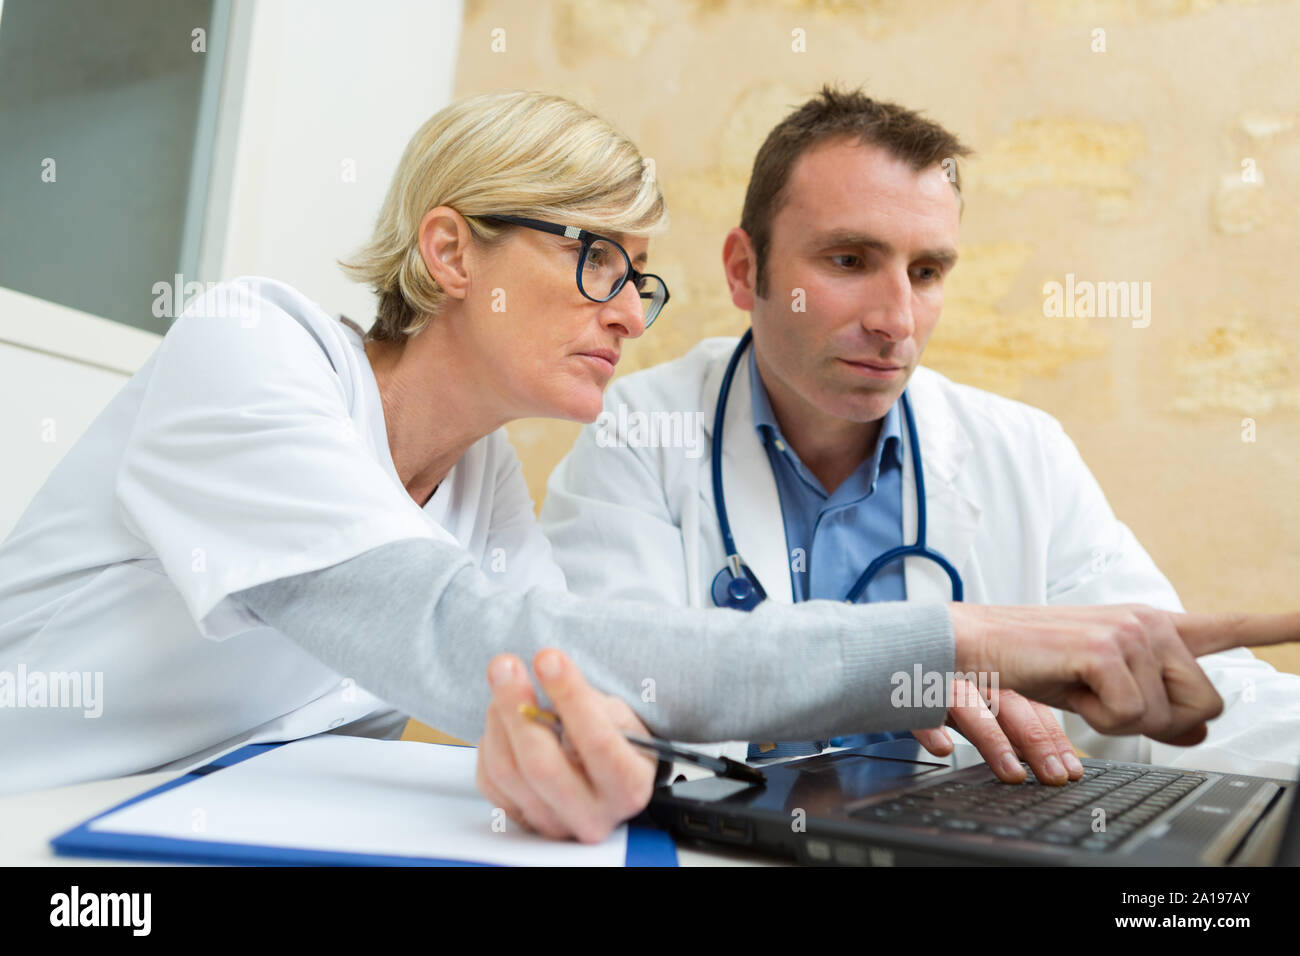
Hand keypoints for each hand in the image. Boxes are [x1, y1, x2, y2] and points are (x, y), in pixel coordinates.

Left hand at [474, 648, 659, 843]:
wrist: (605, 776)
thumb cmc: (615, 739)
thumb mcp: (622, 717)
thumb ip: (590, 703)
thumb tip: (549, 676)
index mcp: (628, 786)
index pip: (597, 742)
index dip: (569, 696)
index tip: (548, 659)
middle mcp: (593, 816)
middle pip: (541, 765)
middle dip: (517, 707)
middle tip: (505, 665)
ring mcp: (554, 825)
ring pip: (507, 772)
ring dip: (498, 719)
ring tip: (505, 684)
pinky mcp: (521, 822)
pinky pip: (490, 781)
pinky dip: (489, 742)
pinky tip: (502, 719)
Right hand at [913, 679, 1083, 784]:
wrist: (879, 653)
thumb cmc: (935, 680)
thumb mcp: (976, 694)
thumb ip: (1006, 716)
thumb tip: (1042, 755)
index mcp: (994, 675)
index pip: (1033, 705)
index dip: (1055, 738)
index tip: (1072, 770)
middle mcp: (970, 676)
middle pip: (1010, 706)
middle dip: (1036, 743)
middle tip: (1054, 776)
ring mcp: (937, 682)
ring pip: (971, 707)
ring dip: (992, 740)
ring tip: (1010, 772)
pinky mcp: (903, 692)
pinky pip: (917, 708)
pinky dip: (930, 727)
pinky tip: (941, 748)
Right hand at [950, 604, 1299, 744]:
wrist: (974, 644)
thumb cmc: (1033, 663)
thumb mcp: (1101, 689)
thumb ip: (1156, 707)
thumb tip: (1198, 732)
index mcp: (1154, 628)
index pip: (1233, 627)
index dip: (1284, 625)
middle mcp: (1152, 623)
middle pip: (1205, 705)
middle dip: (1163, 723)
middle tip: (1108, 703)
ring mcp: (1132, 632)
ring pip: (1166, 717)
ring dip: (1121, 721)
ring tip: (1080, 690)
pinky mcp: (1108, 649)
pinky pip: (1131, 716)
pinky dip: (1098, 718)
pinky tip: (1070, 688)